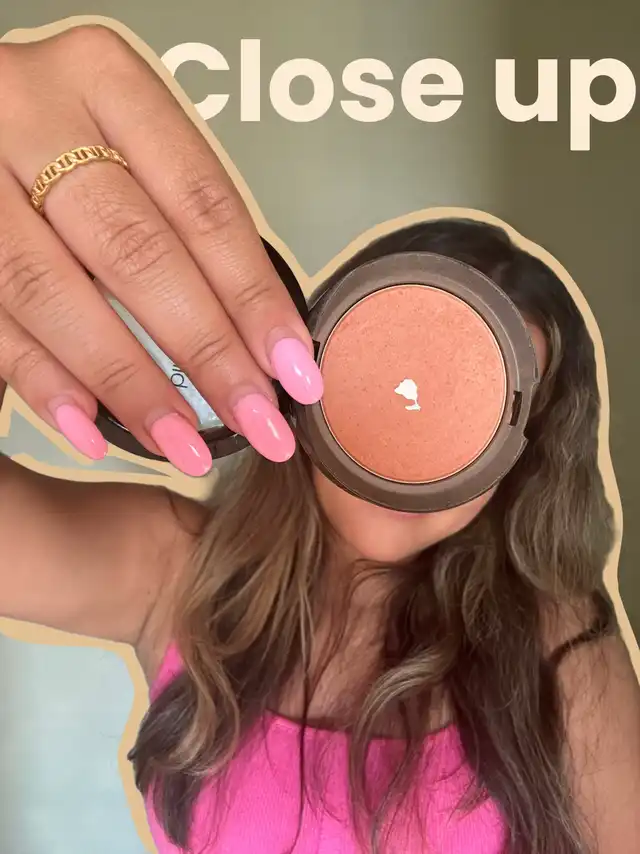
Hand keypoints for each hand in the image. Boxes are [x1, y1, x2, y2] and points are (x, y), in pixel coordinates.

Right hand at [0, 25, 321, 474]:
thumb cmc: (67, 138)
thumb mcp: (131, 146)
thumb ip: (183, 224)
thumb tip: (260, 339)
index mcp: (105, 80)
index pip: (202, 204)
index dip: (253, 296)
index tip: (292, 368)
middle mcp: (32, 113)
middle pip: (138, 252)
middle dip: (206, 352)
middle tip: (256, 420)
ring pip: (56, 294)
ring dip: (131, 384)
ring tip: (185, 444)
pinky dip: (46, 383)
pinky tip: (94, 430)